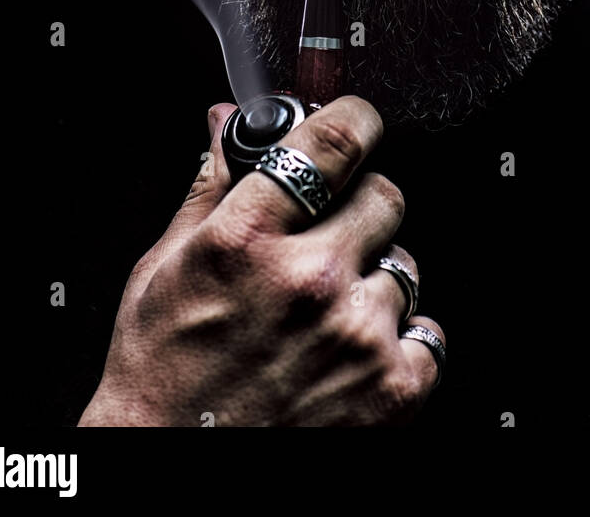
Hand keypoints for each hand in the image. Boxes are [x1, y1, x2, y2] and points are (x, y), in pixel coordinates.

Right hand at [78, 96, 443, 426]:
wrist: (170, 469)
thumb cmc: (162, 376)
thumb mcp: (163, 268)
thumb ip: (209, 185)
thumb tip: (227, 120)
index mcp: (248, 239)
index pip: (333, 142)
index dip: (353, 119)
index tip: (354, 122)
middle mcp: (309, 280)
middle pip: (383, 194)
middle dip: (359, 206)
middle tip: (328, 235)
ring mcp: (356, 334)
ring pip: (405, 263)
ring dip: (373, 277)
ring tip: (325, 311)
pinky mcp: (391, 388)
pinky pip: (427, 330)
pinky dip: (399, 337)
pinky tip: (351, 350)